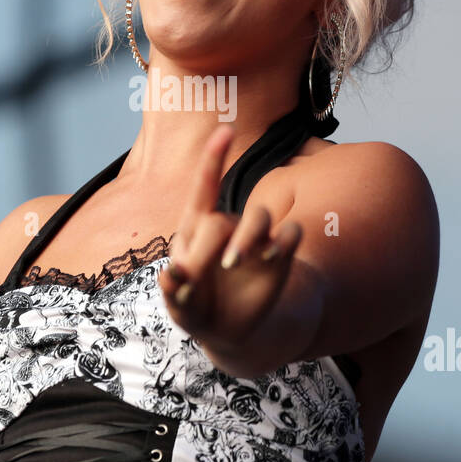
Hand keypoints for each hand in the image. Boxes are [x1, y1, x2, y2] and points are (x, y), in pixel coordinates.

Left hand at [158, 124, 303, 357]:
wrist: (231, 330)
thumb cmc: (197, 307)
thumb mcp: (181, 306)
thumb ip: (174, 292)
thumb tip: (170, 276)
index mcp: (195, 230)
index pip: (204, 189)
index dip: (213, 160)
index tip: (226, 131)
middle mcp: (227, 227)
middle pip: (220, 220)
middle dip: (209, 247)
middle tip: (208, 272)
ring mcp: (254, 239)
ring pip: (260, 216)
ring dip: (247, 236)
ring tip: (234, 261)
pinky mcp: (279, 254)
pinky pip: (291, 234)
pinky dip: (283, 241)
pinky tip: (270, 257)